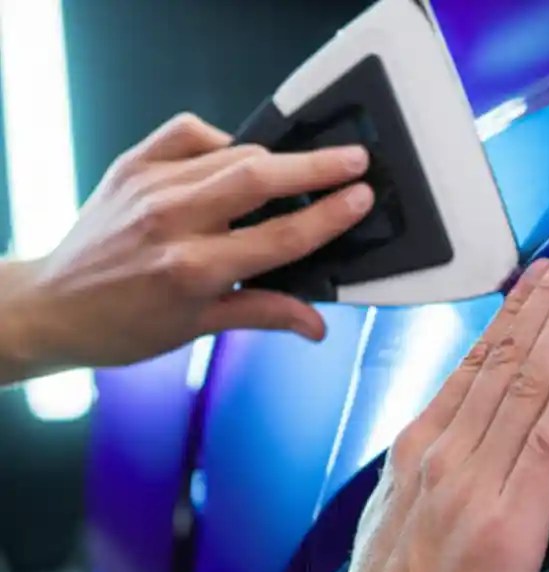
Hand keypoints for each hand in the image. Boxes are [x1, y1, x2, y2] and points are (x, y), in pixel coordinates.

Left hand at [0, 112, 371, 381]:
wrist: (52, 306)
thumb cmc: (120, 325)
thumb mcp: (198, 328)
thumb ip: (264, 314)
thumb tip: (315, 322)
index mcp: (192, 269)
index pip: (280, 236)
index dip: (329, 216)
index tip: (360, 198)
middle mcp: (171, 221)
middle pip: (260, 177)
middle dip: (316, 165)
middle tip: (355, 159)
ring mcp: (149, 187)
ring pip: (231, 153)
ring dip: (277, 157)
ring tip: (306, 166)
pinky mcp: (132, 165)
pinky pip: (187, 131)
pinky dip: (220, 138)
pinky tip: (233, 158)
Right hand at [249, 238, 548, 571]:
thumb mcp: (396, 514)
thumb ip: (433, 465)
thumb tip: (464, 430)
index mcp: (417, 449)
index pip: (476, 360)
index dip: (516, 311)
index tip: (540, 274)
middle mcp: (444, 454)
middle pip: (506, 356)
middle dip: (548, 296)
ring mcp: (475, 483)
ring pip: (529, 381)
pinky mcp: (510, 521)